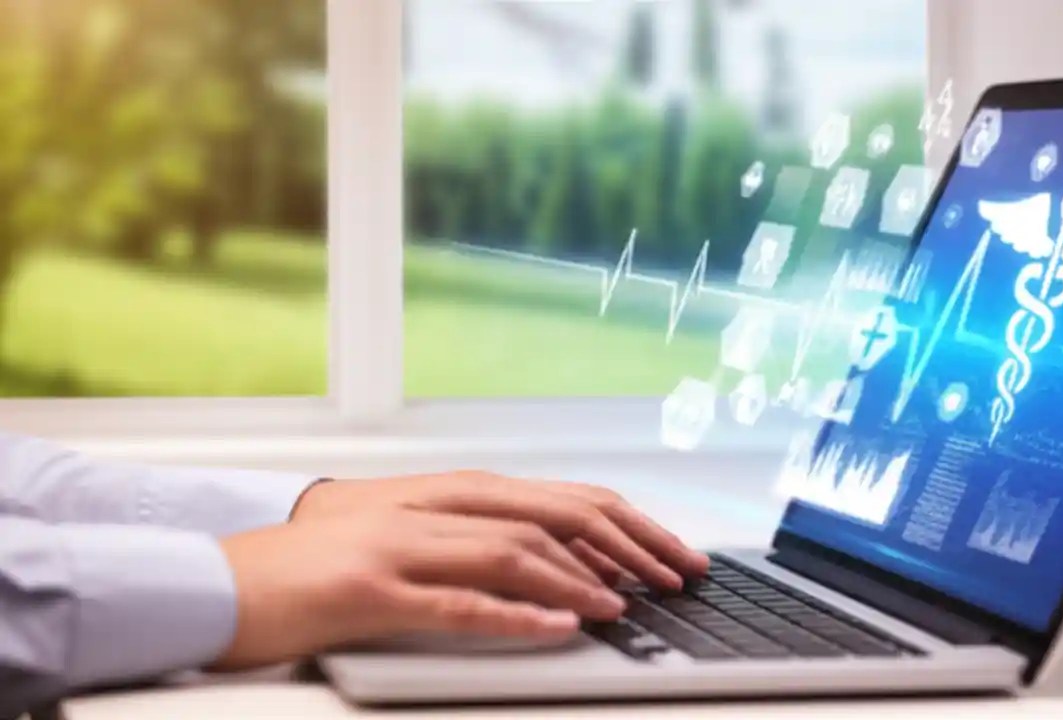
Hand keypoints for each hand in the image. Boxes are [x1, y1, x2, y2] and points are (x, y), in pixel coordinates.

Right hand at [292, 471, 708, 589]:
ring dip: (578, 580)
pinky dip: (514, 616)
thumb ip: (466, 545)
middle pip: (549, 516)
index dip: (621, 523)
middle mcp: (429, 509)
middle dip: (623, 545)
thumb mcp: (401, 542)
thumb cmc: (311, 565)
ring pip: (511, 553)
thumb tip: (546, 565)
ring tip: (626, 604)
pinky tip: (555, 627)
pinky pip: (456, 603)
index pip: (555, 499)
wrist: (220, 578)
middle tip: (674, 575)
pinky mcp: (368, 591)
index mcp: (443, 495)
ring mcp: (399, 545)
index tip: (667, 551)